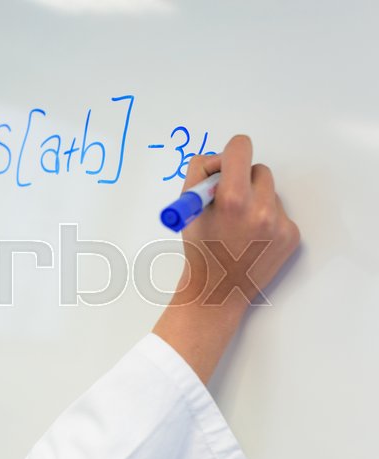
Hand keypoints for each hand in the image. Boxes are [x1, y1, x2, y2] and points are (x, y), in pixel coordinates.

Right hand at [153, 135, 300, 383]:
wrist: (216, 291)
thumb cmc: (198, 249)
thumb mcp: (187, 207)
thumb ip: (200, 173)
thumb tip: (220, 158)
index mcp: (231, 198)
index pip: (240, 147)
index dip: (229, 153)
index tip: (225, 163)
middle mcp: (260, 209)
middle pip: (258, 168)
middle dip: (242, 180)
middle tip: (226, 202)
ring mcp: (280, 224)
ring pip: (270, 191)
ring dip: (255, 199)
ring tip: (238, 225)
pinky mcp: (291, 236)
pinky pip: (280, 212)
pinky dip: (266, 219)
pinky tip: (251, 238)